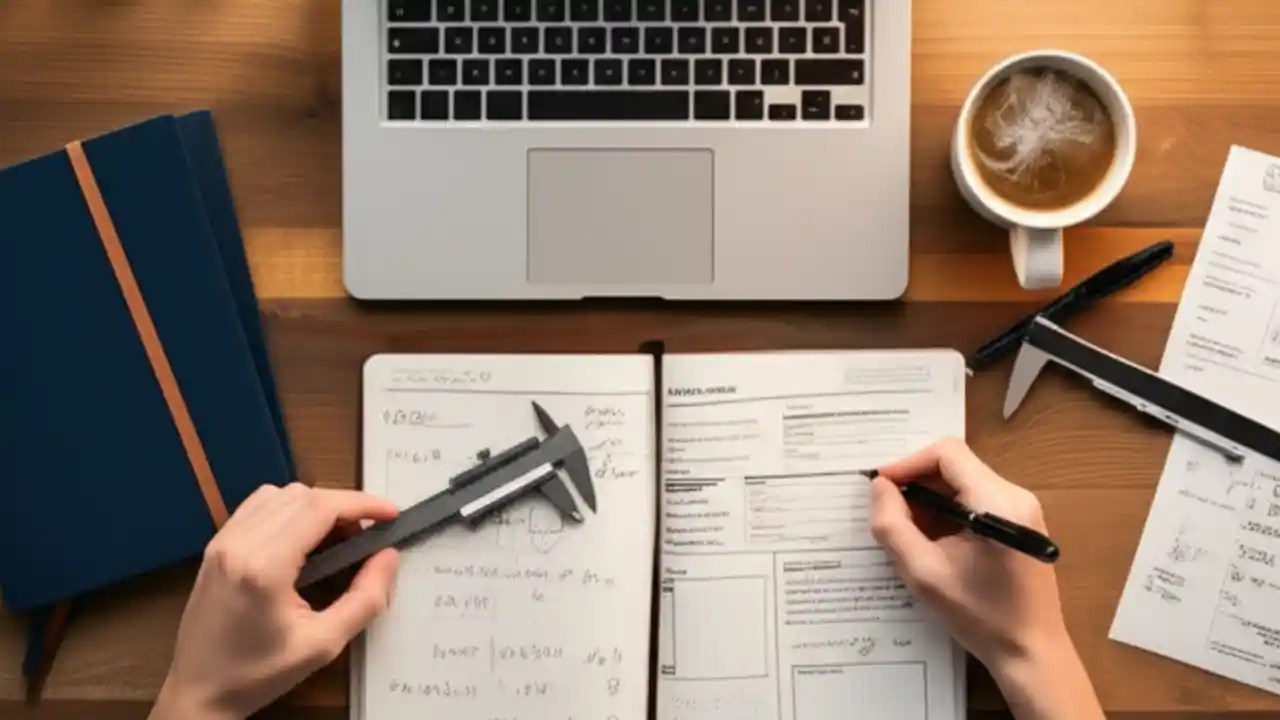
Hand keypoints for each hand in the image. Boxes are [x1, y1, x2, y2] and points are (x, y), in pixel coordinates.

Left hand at [150, 484, 400, 719]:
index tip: (390, 515)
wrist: (198, 693)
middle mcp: (238, 543)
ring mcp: (222, 541)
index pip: (320, 508)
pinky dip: (288, 510)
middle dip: (343, 506)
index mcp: (264, 567)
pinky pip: (257, 506)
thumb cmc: (259, 674)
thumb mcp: (324, 644)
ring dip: (315, 506)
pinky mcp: (215, 546)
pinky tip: (301, 539)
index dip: (362, 503)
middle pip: (302, 495)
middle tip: (365, 538)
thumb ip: (365, 598)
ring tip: (334, 539)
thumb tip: (389, 556)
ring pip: (279, 494)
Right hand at [870, 438, 1102, 719]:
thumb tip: (879, 487)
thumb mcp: (923, 573)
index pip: (946, 453)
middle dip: (917, 483)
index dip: (908, 463)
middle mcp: (1015, 496)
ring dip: (931, 500)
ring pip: (964, 482)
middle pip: (955, 465)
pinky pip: (976, 499)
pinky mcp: (1021, 523)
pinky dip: (948, 512)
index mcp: (997, 502)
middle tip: (889, 513)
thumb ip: (893, 526)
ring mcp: (1023, 509)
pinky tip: (933, 542)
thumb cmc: (980, 616)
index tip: (881, 488)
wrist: (1031, 652)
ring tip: (909, 533)